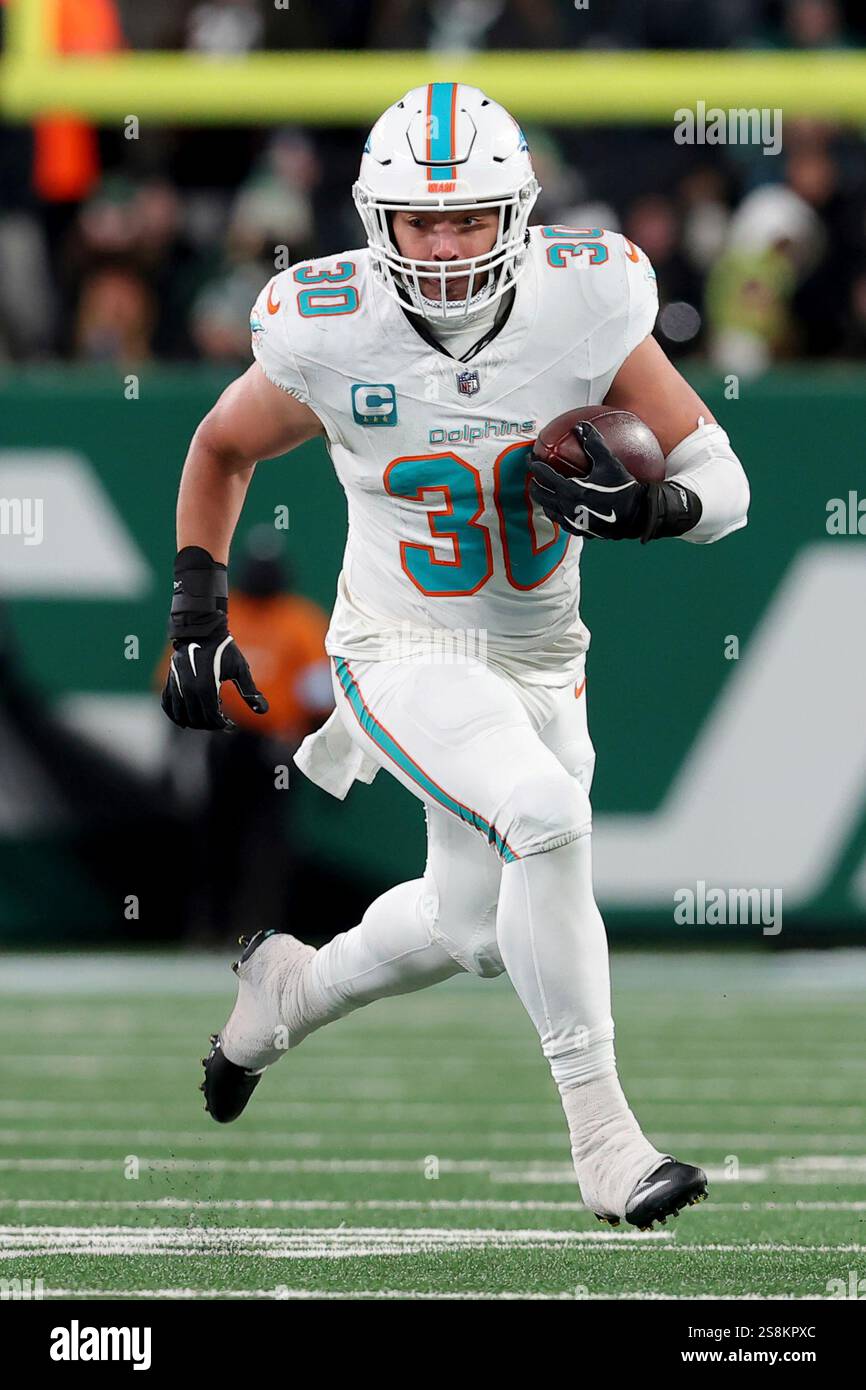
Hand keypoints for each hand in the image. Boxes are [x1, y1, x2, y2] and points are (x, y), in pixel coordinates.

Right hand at [161, 545, 268, 730]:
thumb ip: (250, 692)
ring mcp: (176, 686)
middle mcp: (188, 690)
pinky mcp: (170, 682)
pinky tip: (185, 719)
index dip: (222, 725)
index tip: (231, 725)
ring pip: (182, 716)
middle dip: (210, 724)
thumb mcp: (240, 669)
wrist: (201, 630)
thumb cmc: (224, 649)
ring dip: (195, 722)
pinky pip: (167, 705)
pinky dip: (175, 715)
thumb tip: (263, 711)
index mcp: (206, 688)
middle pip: (197, 720)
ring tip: (207, 718)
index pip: (212, 718)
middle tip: (221, 722)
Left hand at [529, 420, 647, 540]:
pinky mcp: (579, 530)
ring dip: (542, 498)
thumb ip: (593, 443)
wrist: (636, 514)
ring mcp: (571, 521)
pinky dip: (554, 511)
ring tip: (543, 490)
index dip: (534, 465)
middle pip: (540, 494)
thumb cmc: (622, 487)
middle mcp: (566, 506)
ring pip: (548, 509)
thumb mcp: (608, 462)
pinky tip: (558, 507)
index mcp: (569, 489)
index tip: (530, 458)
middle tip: (534, 475)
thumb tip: (582, 426)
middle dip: (534, 483)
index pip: (543, 475)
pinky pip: (559, 521)